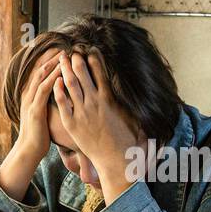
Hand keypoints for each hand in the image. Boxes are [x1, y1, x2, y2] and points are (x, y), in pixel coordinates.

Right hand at [0, 56, 59, 200]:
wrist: (29, 149)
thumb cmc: (40, 133)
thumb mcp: (44, 112)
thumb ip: (48, 100)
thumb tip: (60, 91)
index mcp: (31, 94)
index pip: (40, 70)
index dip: (49, 59)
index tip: (61, 49)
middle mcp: (29, 94)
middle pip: (39, 68)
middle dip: (51, 57)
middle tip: (63, 46)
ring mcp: (30, 101)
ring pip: (41, 77)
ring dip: (53, 65)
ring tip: (63, 55)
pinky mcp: (35, 110)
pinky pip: (43, 92)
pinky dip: (52, 81)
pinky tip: (60, 74)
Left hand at [52, 50, 140, 202]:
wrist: (116, 161)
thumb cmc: (128, 142)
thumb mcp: (136, 119)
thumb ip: (138, 106)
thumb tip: (154, 98)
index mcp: (110, 99)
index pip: (100, 72)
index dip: (94, 58)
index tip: (90, 50)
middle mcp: (94, 102)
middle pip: (83, 74)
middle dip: (77, 59)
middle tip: (72, 51)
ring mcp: (81, 112)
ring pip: (71, 84)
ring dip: (66, 69)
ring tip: (62, 59)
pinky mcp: (72, 123)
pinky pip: (62, 103)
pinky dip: (58, 90)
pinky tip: (56, 80)